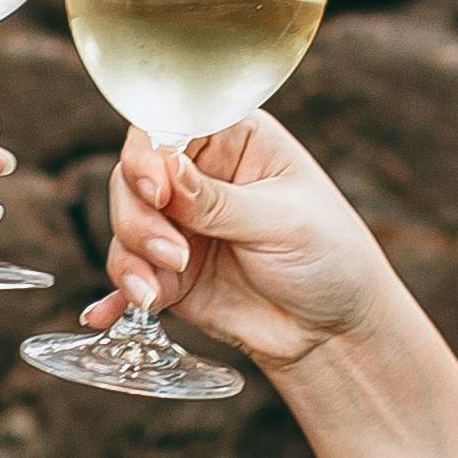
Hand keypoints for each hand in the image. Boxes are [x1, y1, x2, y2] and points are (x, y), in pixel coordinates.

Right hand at [85, 111, 402, 370]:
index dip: (149, 153)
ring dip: (133, 253)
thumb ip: (219, 201)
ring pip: (126, 222)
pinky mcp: (169, 271)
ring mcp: (181, 224)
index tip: (154, 188)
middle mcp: (200, 175)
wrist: (335, 331)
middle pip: (135, 176)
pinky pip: (128, 271)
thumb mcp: (282, 222)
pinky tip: (123, 308)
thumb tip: (167, 170)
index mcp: (235, 139)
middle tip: (172, 253)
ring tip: (163, 285)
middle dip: (140, 215)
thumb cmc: (330, 258)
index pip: (171, 126)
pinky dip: (123, 288)